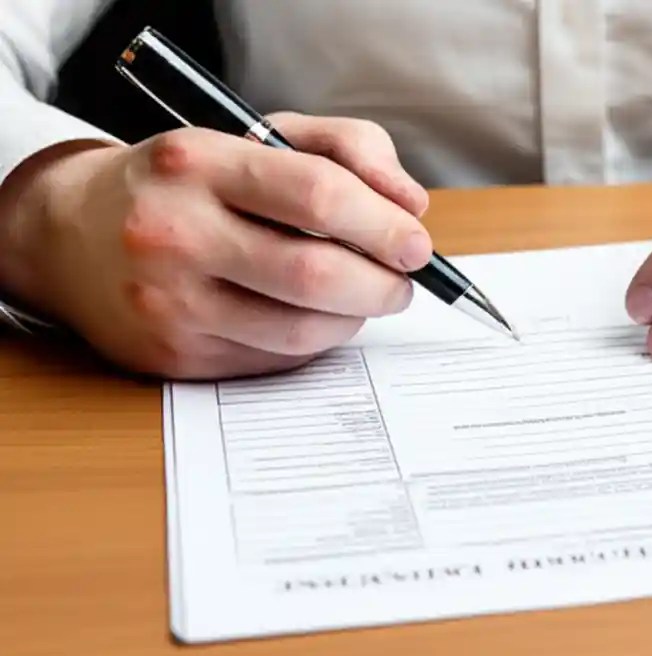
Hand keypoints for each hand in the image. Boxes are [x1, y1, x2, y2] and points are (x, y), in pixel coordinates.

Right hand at [0, 112, 430, 378]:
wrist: (72, 232)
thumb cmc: (188, 182)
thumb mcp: (258, 137)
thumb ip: (346, 149)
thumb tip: (410, 206)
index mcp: (199, 164)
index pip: (317, 195)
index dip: (384, 225)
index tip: (417, 243)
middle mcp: (174, 232)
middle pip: (315, 274)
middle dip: (382, 284)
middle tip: (403, 281)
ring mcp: (168, 302)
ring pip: (301, 329)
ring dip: (354, 318)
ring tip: (363, 296)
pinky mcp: (172, 356)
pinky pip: (274, 360)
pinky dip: (313, 342)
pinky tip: (313, 316)